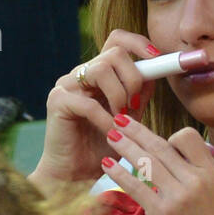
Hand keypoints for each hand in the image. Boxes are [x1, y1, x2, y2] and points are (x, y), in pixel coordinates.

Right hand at [33, 30, 157, 186]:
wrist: (75, 174)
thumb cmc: (101, 147)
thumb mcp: (129, 117)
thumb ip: (140, 93)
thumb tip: (155, 71)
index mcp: (97, 73)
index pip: (117, 40)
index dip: (139, 44)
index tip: (157, 59)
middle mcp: (80, 74)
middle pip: (114, 53)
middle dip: (134, 78)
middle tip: (136, 105)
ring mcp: (66, 85)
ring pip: (101, 69)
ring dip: (119, 95)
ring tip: (122, 119)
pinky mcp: (57, 102)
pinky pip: (89, 102)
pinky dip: (105, 119)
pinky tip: (109, 132)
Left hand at [98, 115, 213, 214]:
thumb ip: (198, 176)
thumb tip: (179, 158)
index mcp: (212, 173)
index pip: (187, 137)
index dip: (167, 135)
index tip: (152, 138)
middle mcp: (198, 180)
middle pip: (161, 145)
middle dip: (136, 130)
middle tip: (118, 119)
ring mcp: (180, 196)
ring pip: (146, 160)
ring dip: (124, 144)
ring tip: (108, 135)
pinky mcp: (163, 213)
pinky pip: (136, 185)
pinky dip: (118, 172)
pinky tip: (106, 164)